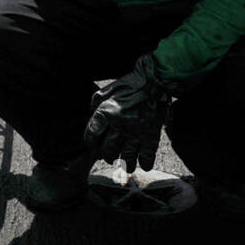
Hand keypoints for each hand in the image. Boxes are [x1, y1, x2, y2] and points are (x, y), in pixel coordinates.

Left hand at [84, 54, 170, 171]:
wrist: (154, 82)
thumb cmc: (130, 85)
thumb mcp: (108, 89)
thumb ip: (96, 102)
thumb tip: (91, 113)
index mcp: (106, 112)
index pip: (92, 135)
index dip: (91, 142)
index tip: (93, 143)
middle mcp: (119, 125)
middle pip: (108, 150)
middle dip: (106, 155)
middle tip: (108, 154)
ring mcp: (136, 132)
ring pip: (126, 158)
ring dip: (124, 163)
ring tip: (124, 162)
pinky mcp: (151, 136)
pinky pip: (146, 157)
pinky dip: (143, 163)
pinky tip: (141, 163)